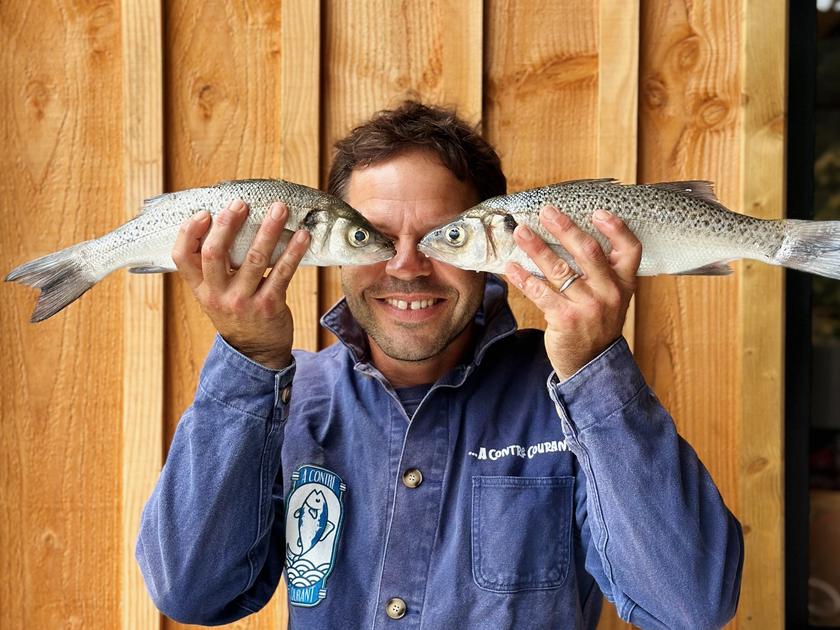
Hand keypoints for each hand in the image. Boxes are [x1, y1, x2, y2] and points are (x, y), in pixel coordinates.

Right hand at [172, 199, 309, 369]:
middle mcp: (217, 295)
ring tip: (279, 209)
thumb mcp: (216, 295)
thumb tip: (226, 222)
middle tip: (241, 204)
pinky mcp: (269, 306)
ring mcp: (242, 301)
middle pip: (214, 253)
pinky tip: (302, 236)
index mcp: (200, 288)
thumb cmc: (237, 314)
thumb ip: (215, 269)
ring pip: (253, 259)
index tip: (204, 213)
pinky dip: (292, 252)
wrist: (256, 353)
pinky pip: (281, 273)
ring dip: (268, 230)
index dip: (189, 233)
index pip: (181, 257)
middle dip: (227, 224)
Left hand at [505, 206, 641, 380]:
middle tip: (546, 212)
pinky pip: (540, 292)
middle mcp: (609, 293)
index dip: (616, 228)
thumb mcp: (612, 296)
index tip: (597, 211)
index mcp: (623, 283)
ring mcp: (588, 307)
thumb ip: (603, 270)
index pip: (630, 250)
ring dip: (537, 247)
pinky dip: (523, 278)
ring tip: (521, 232)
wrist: (591, 363)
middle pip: (588, 252)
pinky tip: (511, 266)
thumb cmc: (597, 322)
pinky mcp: (565, 320)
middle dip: (565, 228)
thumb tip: (570, 234)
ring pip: (559, 269)